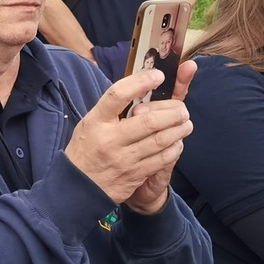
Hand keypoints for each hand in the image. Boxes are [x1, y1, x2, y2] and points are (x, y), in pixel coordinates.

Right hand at [65, 65, 194, 207]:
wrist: (78, 188)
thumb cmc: (87, 149)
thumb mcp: (90, 123)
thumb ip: (112, 108)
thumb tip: (139, 87)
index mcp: (96, 121)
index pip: (118, 95)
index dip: (141, 82)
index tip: (158, 76)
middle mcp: (109, 139)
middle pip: (148, 121)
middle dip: (172, 113)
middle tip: (182, 110)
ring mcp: (123, 159)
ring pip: (159, 141)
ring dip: (178, 130)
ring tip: (186, 123)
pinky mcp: (134, 175)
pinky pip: (161, 160)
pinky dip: (174, 149)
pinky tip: (177, 143)